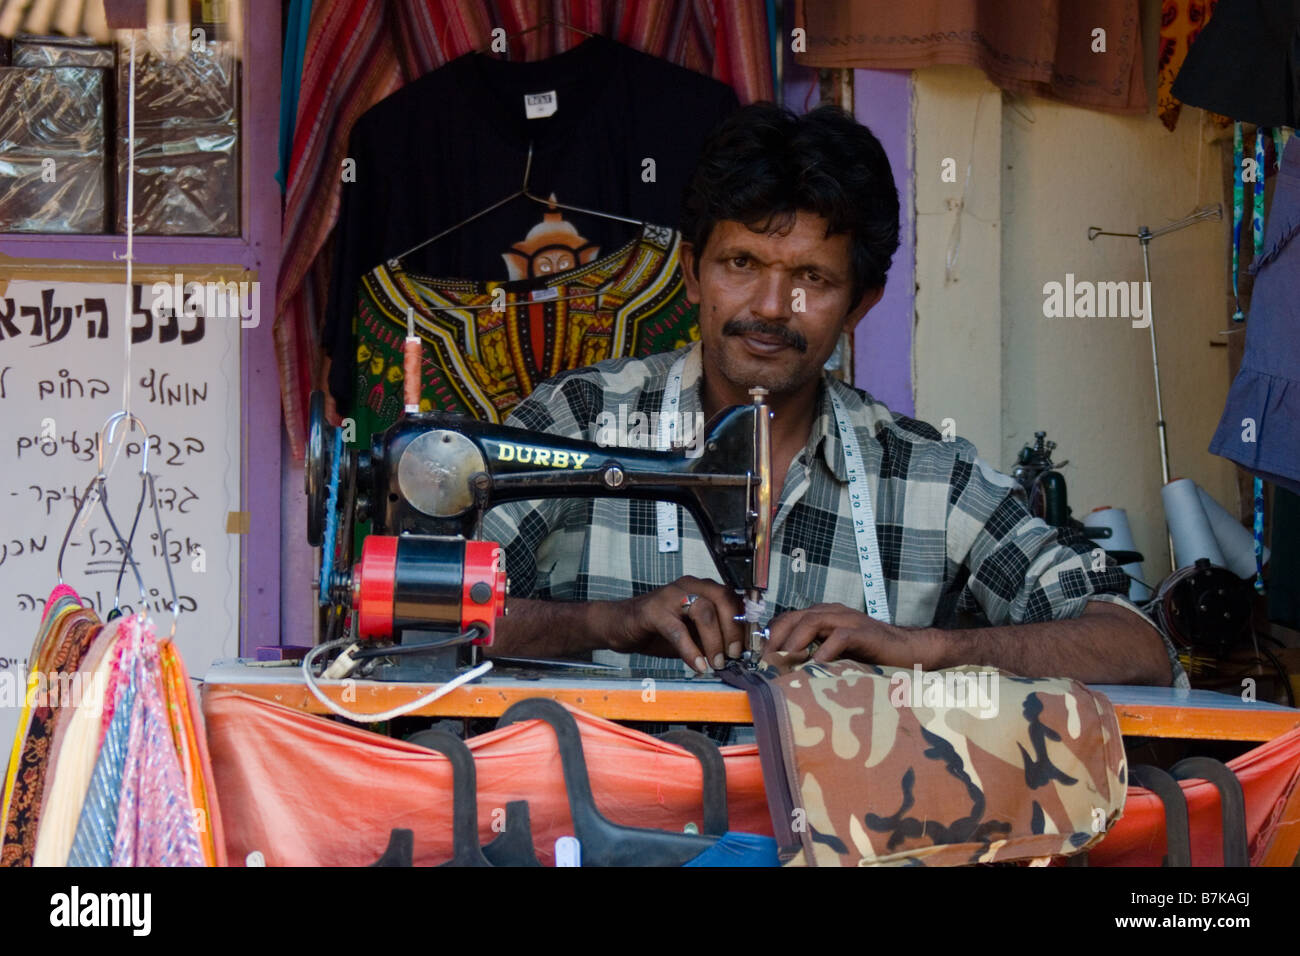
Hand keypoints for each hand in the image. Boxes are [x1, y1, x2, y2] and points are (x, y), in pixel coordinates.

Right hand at [610, 576, 746, 673]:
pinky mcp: (654, 610)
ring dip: (714, 640)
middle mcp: (690, 586)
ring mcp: (671, 595)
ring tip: (716, 663)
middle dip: (733, 629)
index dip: (745, 621)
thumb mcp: (693, 633)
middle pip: (722, 599)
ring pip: (703, 611)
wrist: (621, 625)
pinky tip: (697, 665)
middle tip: (735, 654)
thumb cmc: (660, 629)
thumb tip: (738, 654)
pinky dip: (690, 650)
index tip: (750, 645)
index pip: (733, 598)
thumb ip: (714, 638)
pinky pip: (677, 630)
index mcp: (703, 588)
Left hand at [765, 603, 936, 667]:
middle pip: (795, 616)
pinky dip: (825, 650)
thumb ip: (813, 655)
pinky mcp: (864, 632)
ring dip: (795, 642)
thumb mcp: (834, 653)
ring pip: (812, 621)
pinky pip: (840, 636)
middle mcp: (833, 612)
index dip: (772, 636)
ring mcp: (849, 620)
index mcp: (823, 615)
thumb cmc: (868, 655)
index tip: (762, 659)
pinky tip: (817, 666)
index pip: (788, 618)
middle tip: (769, 662)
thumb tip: (784, 671)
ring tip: (787, 662)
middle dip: (777, 638)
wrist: (907, 651)